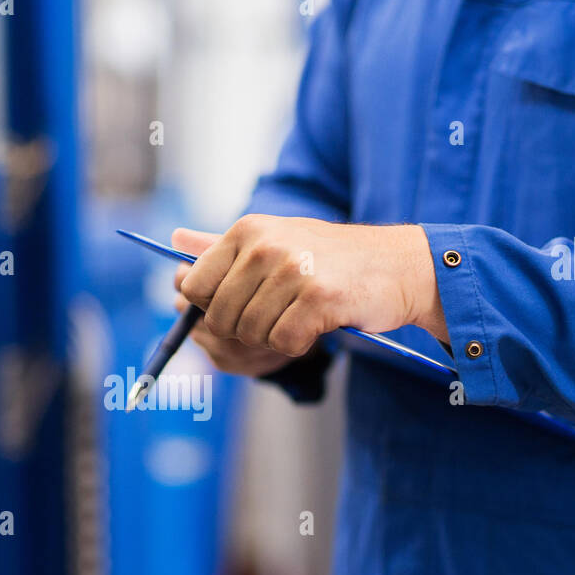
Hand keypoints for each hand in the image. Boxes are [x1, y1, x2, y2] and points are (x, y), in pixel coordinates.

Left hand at [175, 215, 445, 357]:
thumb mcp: (275, 239)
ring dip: (274, 337)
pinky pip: (283, 342)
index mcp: (246, 230)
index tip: (240, 307)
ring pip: (250, 333)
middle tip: (278, 315)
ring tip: (300, 316)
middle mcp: (264, 245)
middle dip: (245, 329)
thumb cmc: (332, 259)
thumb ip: (222, 246)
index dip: (211, 309)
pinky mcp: (319, 297)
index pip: (192, 286)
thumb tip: (174, 241)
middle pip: (219, 317)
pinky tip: (317, 325)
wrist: (400, 267)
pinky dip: (299, 344)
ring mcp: (292, 269)